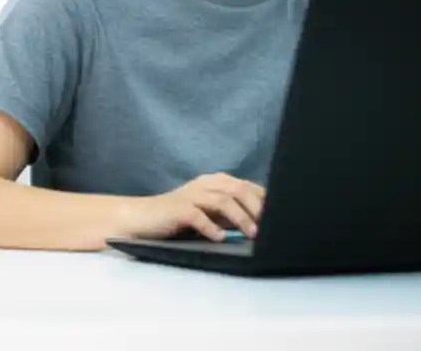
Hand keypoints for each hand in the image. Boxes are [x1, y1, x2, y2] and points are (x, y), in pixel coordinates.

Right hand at [117, 173, 264, 241]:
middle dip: (256, 208)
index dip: (263, 200)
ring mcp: (190, 195)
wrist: (142, 218)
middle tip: (269, 226)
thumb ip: (231, 213)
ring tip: (252, 234)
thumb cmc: (179, 218)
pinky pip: (198, 216)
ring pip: (222, 201)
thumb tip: (261, 222)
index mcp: (214, 182)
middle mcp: (204, 184)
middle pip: (237, 190)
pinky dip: (211, 227)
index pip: (246, 186)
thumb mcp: (209, 213)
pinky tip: (220, 238)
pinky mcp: (177, 210)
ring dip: (240, 218)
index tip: (278, 216)